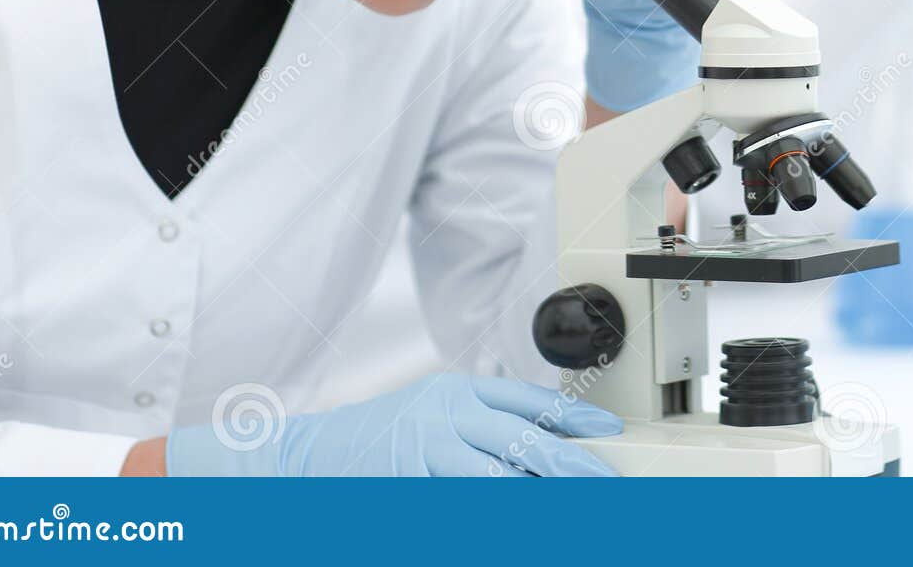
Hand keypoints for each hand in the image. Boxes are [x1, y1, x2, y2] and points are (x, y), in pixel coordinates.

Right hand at [165, 374, 621, 475]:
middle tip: (605, 483)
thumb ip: (479, 429)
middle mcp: (444, 412)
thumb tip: (540, 450)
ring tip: (574, 504)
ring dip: (536, 494)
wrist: (304, 459)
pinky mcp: (408, 480)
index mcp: (456, 391)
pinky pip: (461, 501)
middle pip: (522, 438)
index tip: (609, 430)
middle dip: (570, 464)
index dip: (573, 415)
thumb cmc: (374, 443)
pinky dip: (490, 511)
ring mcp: (425, 447)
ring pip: (498, 477)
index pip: (528, 399)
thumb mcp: (431, 418)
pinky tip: (511, 521)